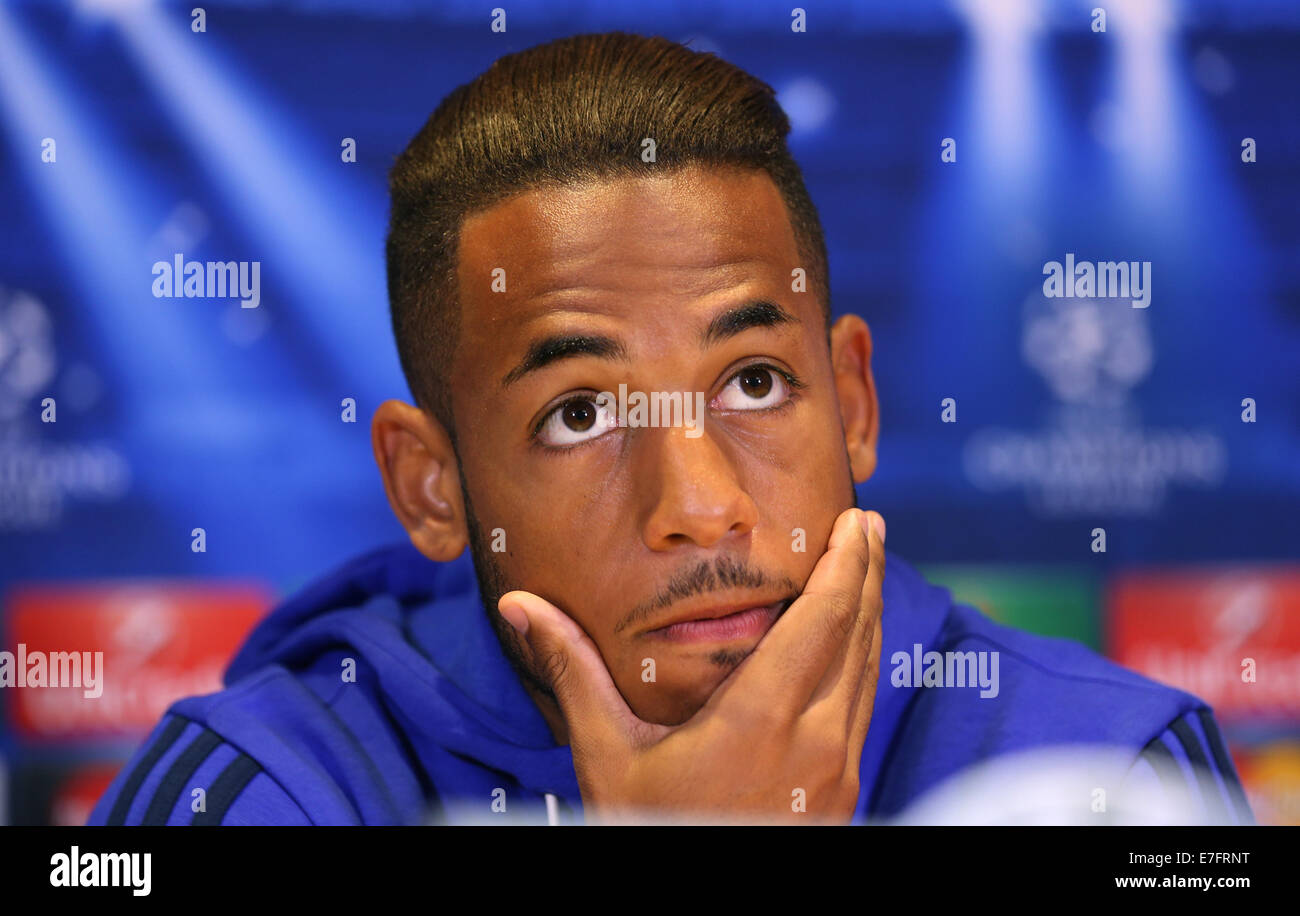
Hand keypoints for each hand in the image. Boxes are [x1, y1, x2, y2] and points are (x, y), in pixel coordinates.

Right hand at [498, 507, 885, 824]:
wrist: (701, 908)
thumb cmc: (649, 831)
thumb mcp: (607, 754)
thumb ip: (575, 672)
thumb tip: (521, 607)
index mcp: (760, 720)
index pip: (821, 622)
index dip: (843, 565)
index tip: (855, 520)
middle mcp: (815, 741)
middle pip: (858, 636)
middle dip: (865, 572)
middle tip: (869, 523)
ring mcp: (836, 771)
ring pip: (868, 673)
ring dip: (870, 613)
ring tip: (865, 567)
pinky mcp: (843, 793)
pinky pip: (863, 709)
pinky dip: (863, 661)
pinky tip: (852, 646)